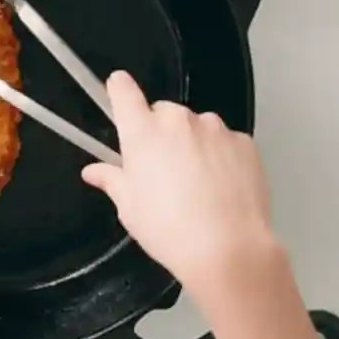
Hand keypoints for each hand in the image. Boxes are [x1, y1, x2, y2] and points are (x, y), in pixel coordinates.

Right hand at [81, 71, 278, 302]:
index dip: (119, 90)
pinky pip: (224, 141)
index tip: (118, 91)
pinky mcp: (244, 142)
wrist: (228, 248)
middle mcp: (179, 121)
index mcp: (143, 133)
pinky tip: (219, 186)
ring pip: (196, 126)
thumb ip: (112, 180)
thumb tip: (94, 171)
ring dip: (192, 143)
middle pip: (162, 112)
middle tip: (160, 168)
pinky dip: (219, 155)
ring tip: (195, 183)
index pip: (124, 92)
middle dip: (159, 132)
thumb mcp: (130, 208)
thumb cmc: (169, 230)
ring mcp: (215, 129)